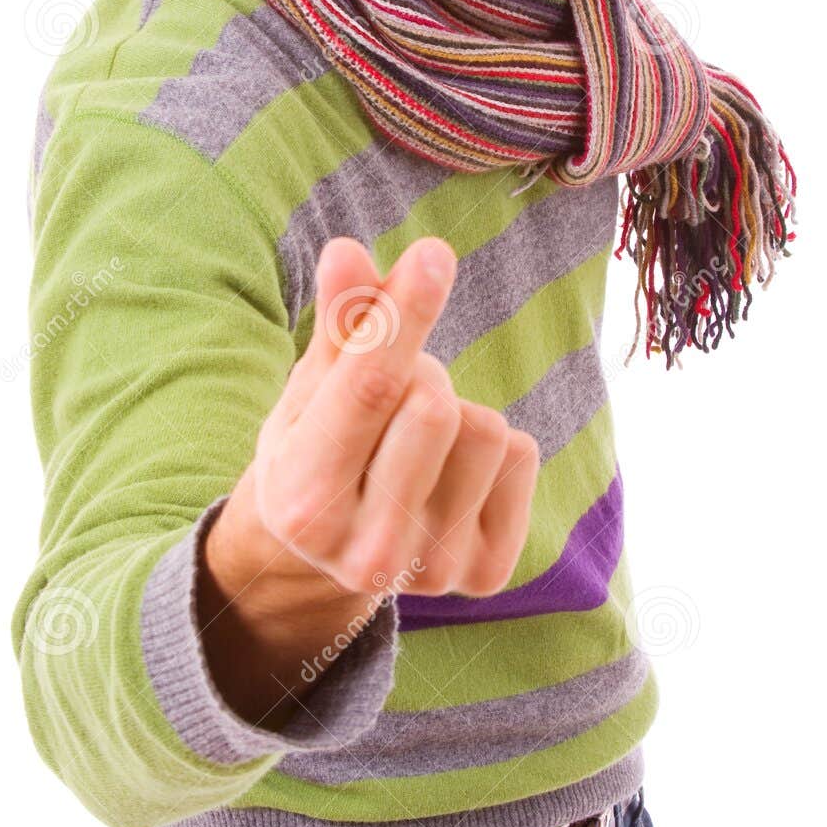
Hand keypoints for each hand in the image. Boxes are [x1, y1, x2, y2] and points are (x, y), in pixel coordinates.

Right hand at [250, 235, 540, 600]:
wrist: (334, 554)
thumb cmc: (319, 446)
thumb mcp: (311, 388)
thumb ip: (339, 324)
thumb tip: (347, 253)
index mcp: (305, 500)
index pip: (368, 391)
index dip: (404, 316)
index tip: (434, 254)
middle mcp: (366, 554)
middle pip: (434, 406)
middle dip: (421, 372)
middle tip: (393, 396)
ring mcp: (431, 572)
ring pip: (485, 429)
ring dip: (458, 411)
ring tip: (418, 439)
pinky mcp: (486, 573)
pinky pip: (521, 455)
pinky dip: (494, 446)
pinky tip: (451, 472)